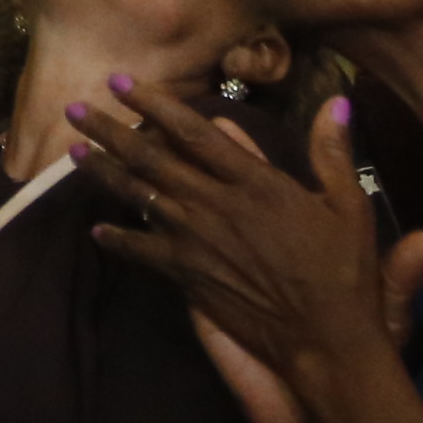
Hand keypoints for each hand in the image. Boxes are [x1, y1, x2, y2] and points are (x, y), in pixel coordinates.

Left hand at [80, 87, 410, 398]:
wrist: (326, 340)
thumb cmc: (343, 273)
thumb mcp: (349, 206)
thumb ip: (333, 152)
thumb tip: (337, 100)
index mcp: (256, 182)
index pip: (194, 133)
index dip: (155, 104)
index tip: (121, 82)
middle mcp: (218, 205)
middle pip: (153, 159)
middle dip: (111, 130)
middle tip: (74, 108)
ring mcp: (198, 242)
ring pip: (140, 198)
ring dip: (104, 173)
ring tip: (73, 151)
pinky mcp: (189, 277)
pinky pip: (143, 253)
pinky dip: (119, 240)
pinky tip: (96, 230)